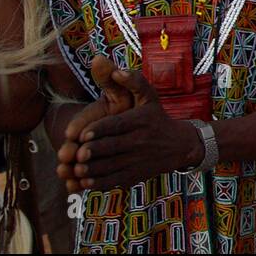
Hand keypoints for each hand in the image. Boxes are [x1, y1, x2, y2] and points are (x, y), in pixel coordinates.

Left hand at [61, 64, 199, 192]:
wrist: (179, 145)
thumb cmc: (157, 118)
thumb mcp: (150, 96)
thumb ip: (134, 81)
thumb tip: (117, 71)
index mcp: (140, 120)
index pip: (117, 125)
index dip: (99, 130)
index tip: (82, 134)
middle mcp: (140, 140)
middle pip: (113, 147)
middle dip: (94, 151)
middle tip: (77, 154)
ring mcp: (138, 159)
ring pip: (112, 166)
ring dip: (93, 169)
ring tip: (76, 169)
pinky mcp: (136, 175)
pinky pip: (115, 180)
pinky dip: (99, 183)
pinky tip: (85, 182)